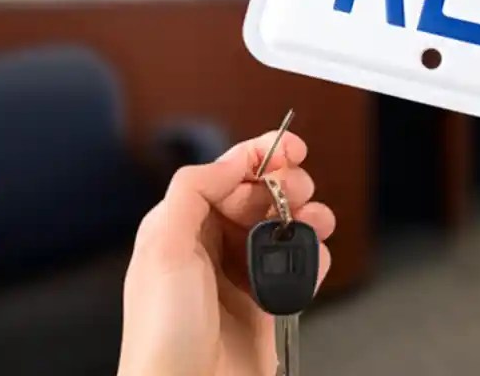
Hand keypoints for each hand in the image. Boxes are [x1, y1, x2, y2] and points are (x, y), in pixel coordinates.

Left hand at [118, 132, 335, 375]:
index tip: (290, 148)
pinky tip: (312, 261)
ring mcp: (239, 276)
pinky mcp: (265, 304)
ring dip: (306, 220)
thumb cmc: (162, 333)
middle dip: (287, 187)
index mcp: (180, 228)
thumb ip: (193, 191)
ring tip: (317, 225)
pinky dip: (312, 258)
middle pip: (260, 198)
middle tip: (301, 192)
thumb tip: (232, 160)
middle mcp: (209, 248)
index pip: (225, 175)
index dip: (259, 156)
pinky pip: (297, 268)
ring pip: (283, 229)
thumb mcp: (163, 247)